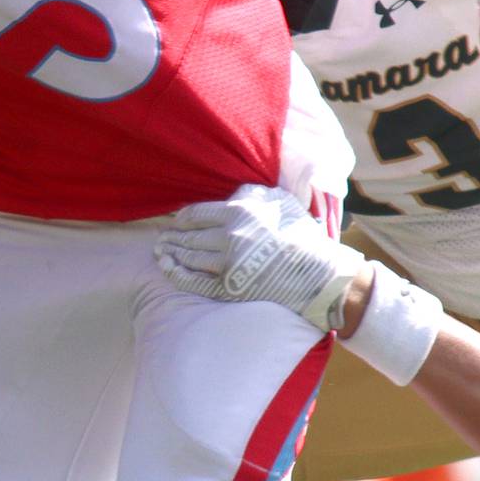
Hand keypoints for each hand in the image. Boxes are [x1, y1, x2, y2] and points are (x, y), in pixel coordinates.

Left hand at [155, 184, 362, 329]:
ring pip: (188, 257)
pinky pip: (194, 281)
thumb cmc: (301, 235)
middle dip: (172, 236)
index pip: (197, 214)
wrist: (317, 273)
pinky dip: (177, 273)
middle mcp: (228, 236)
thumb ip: (253, 193)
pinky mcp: (228, 287)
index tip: (176, 221)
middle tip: (161, 237)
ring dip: (171, 253)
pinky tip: (168, 268)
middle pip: (189, 236)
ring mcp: (226, 264)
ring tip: (161, 251)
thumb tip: (234, 193)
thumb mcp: (281, 201)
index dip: (182, 218)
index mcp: (238, 213)